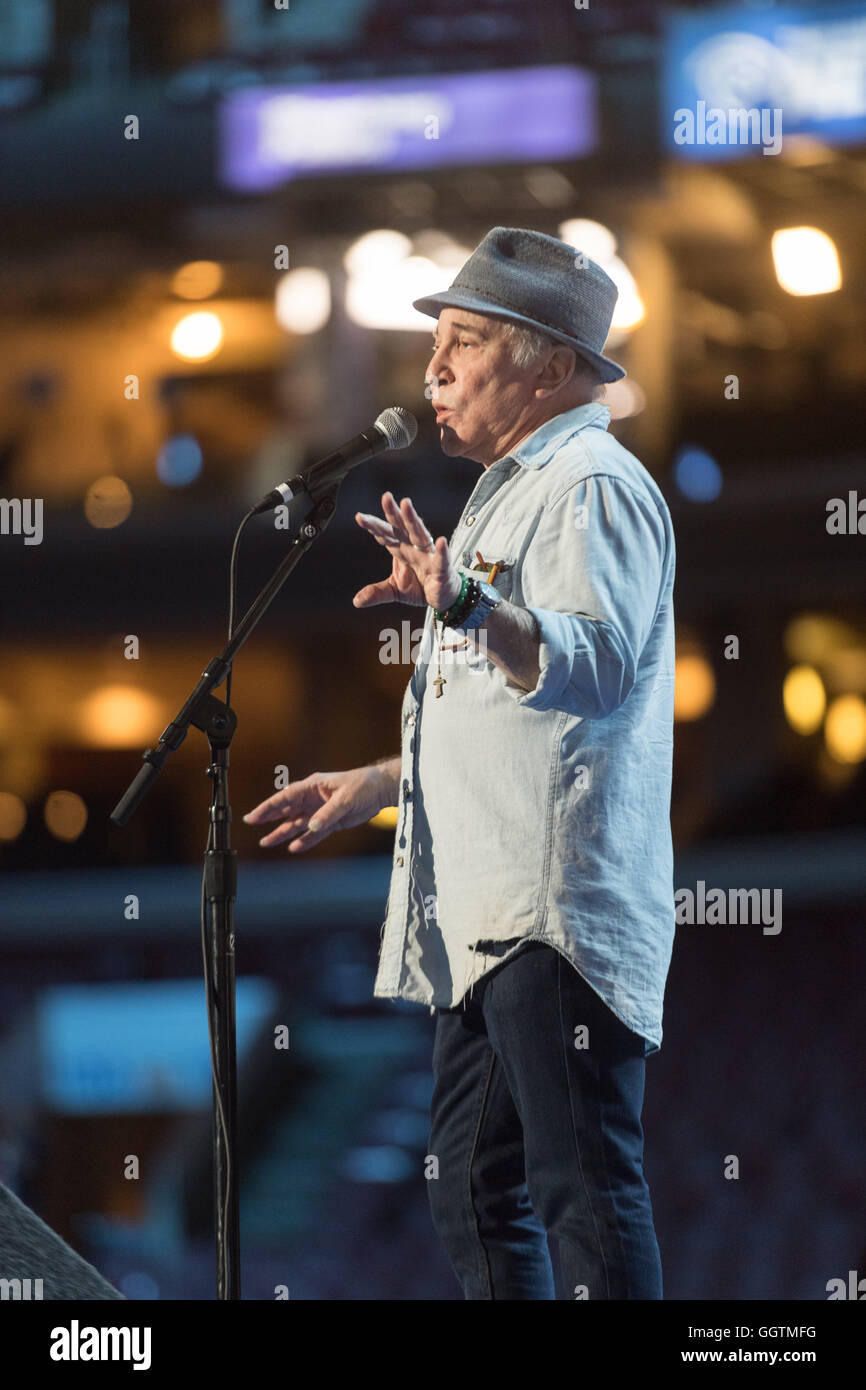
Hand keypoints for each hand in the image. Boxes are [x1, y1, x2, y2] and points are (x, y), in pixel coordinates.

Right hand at [243, 765, 393, 853]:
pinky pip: (314, 834)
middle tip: (251, 824)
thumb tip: (311, 826)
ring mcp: (320, 811)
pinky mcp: (330, 822)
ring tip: (266, 842)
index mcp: (312, 787)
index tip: (254, 816)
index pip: (285, 798)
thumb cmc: (361, 786)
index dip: (268, 807)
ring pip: (297, 823)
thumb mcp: (344, 799)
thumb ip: (327, 813)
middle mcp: (312, 799)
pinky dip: (305, 841)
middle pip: (286, 810)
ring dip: (283, 832)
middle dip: (268, 817)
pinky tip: (294, 848)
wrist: (379, 790)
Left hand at [353, 492, 461, 610]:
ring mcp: (428, 556)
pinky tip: (440, 541)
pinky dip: (441, 551)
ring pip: (420, 534)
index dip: (374, 526)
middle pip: (401, 528)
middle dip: (393, 513)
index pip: (386, 535)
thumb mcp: (395, 591)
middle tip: (385, 497)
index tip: (360, 517)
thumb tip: (356, 601)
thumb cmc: (421, 586)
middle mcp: (414, 548)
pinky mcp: (442, 568)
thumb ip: (377, 593)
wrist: (444, 597)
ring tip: (406, 504)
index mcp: (401, 550)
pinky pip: (441, 559)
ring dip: (413, 520)